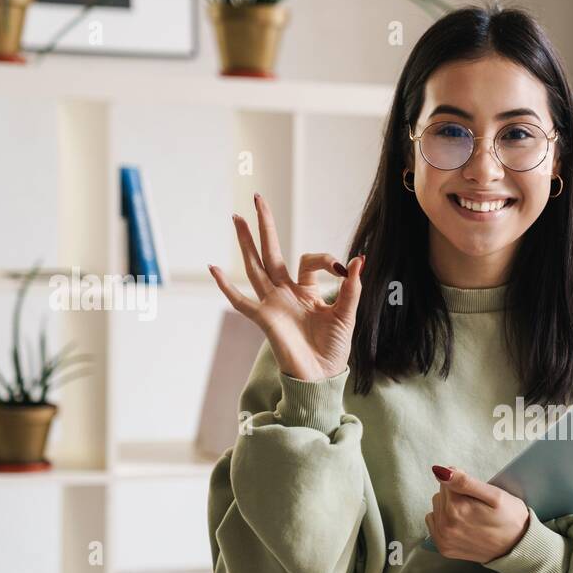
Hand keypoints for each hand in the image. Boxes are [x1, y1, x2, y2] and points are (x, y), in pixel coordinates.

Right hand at [208, 193, 362, 381]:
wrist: (321, 376)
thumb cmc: (333, 348)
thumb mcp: (347, 315)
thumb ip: (351, 288)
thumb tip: (359, 259)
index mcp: (306, 290)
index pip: (309, 260)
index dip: (325, 258)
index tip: (342, 269)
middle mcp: (286, 292)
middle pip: (272, 252)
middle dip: (265, 226)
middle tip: (257, 197)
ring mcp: (272, 303)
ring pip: (255, 266)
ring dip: (246, 242)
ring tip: (237, 217)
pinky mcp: (264, 318)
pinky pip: (241, 300)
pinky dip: (226, 286)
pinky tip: (213, 268)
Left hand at [426, 466, 530, 562]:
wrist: (517, 547)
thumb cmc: (510, 518)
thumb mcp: (494, 494)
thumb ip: (465, 481)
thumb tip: (439, 471)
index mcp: (456, 508)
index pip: (447, 480)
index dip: (463, 483)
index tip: (478, 494)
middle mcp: (445, 525)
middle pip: (440, 494)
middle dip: (456, 496)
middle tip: (477, 507)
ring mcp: (443, 539)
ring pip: (437, 508)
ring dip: (450, 508)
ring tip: (471, 517)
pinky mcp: (444, 548)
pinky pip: (434, 524)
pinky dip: (445, 521)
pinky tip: (462, 525)